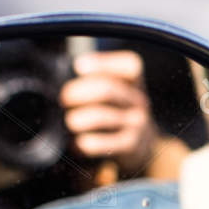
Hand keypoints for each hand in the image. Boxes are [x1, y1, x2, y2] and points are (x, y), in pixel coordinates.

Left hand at [60, 51, 159, 173]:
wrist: (144, 145)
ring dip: (78, 119)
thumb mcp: (117, 90)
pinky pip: (100, 142)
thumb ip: (97, 79)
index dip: (102, 63)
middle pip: (107, 90)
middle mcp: (139, 101)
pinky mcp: (131, 146)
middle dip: (78, 92)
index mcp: (135, 82)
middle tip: (64, 99)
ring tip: (69, 122)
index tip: (79, 67)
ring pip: (101, 117)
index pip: (129, 66)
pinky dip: (83, 142)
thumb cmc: (118, 110)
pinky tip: (76, 143)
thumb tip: (66, 74)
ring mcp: (137, 124)